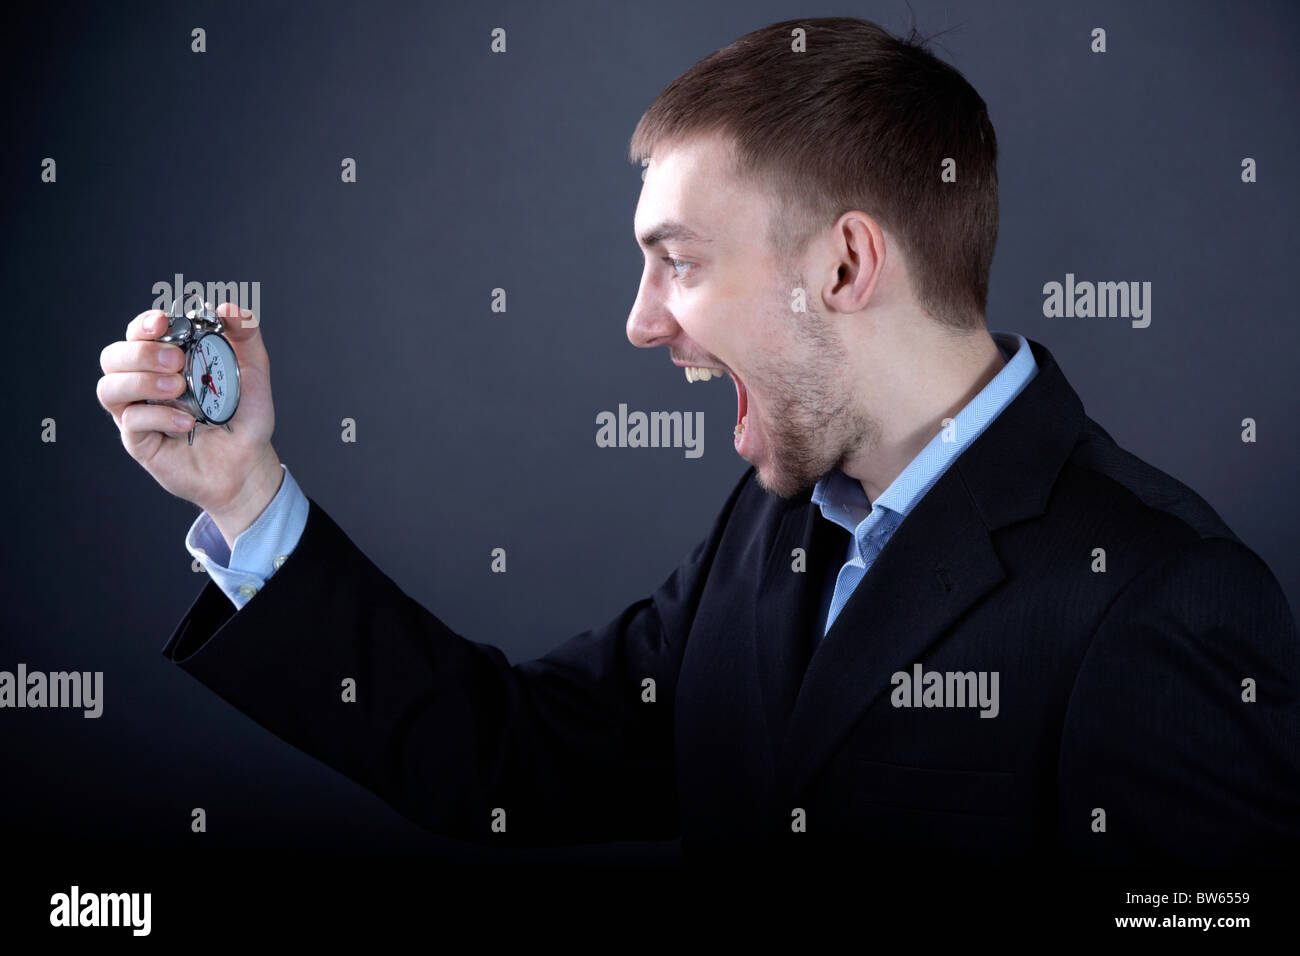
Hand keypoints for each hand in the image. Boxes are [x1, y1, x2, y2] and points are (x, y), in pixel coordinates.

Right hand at [97, 302, 281, 545]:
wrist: (249, 462)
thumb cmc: (245, 416)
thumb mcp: (254, 372)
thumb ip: (246, 336)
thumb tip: (228, 308)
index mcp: (165, 359)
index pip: (138, 332)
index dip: (143, 324)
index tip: (162, 322)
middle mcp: (144, 383)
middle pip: (112, 356)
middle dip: (140, 353)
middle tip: (177, 361)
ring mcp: (138, 412)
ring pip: (109, 388)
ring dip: (141, 381)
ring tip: (179, 388)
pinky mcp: (139, 441)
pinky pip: (131, 421)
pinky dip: (159, 416)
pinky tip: (188, 423)